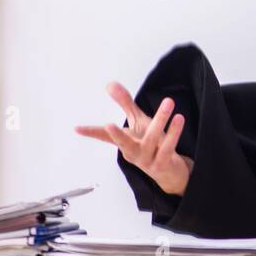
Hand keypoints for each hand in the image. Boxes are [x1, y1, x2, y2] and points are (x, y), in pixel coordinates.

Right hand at [75, 82, 192, 195]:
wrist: (169, 171)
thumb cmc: (151, 144)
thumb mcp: (138, 122)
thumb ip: (125, 103)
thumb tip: (110, 84)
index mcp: (125, 143)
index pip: (105, 137)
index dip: (91, 132)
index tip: (77, 129)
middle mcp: (133, 152)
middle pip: (124, 143)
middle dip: (116, 135)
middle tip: (109, 124)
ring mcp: (147, 159)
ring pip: (151, 139)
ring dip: (160, 120)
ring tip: (168, 102)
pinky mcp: (163, 163)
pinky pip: (169, 147)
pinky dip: (174, 133)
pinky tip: (178, 118)